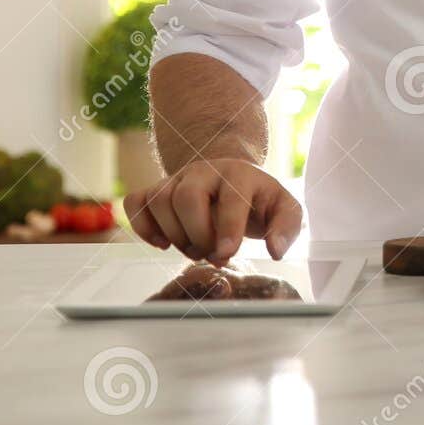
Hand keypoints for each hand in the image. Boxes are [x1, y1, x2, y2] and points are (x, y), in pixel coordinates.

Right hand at [124, 158, 301, 264]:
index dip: (227, 228)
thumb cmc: (257, 200)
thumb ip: (287, 228)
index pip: (229, 198)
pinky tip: (164, 243)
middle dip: (197, 234)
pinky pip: (136, 203)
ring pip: (159, 201)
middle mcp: (204, 170)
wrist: (233, 179)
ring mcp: (176, 178)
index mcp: (239, 174)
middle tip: (211, 254)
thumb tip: (275, 251)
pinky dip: (143, 227)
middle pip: (186, 198)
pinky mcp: (156, 189)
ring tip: (195, 249)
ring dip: (174, 236)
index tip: (226, 254)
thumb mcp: (283, 208)